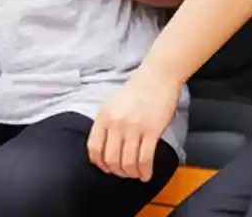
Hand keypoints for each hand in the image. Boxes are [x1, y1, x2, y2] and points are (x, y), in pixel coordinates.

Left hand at [87, 67, 180, 181]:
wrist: (157, 76)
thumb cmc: (136, 89)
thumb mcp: (112, 103)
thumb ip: (106, 122)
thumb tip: (103, 146)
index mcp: (103, 115)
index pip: (94, 147)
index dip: (99, 163)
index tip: (106, 168)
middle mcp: (116, 122)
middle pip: (110, 159)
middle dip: (117, 171)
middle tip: (123, 173)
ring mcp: (133, 127)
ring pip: (127, 162)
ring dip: (131, 173)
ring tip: (136, 174)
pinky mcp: (152, 130)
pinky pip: (145, 159)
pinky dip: (145, 171)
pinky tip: (146, 174)